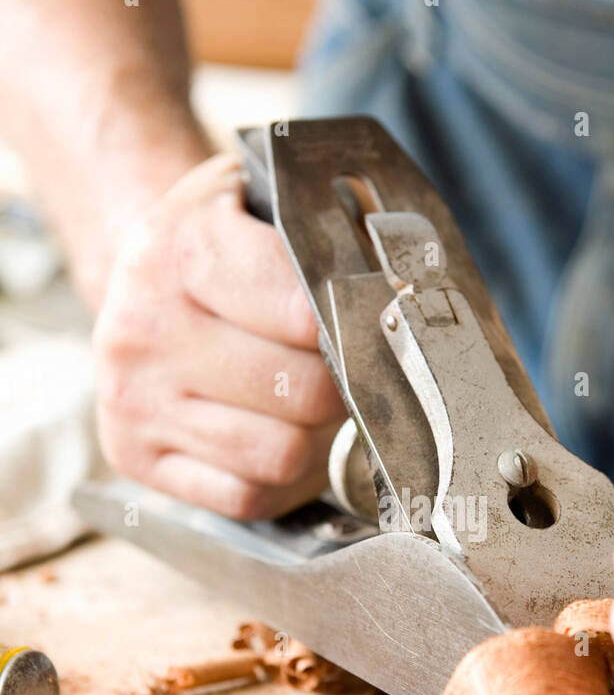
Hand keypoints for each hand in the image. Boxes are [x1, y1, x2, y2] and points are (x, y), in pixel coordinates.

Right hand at [93, 154, 343, 518]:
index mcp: (179, 251)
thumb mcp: (260, 198)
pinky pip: (246, 496)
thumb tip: (399, 291)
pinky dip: (279, 479)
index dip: (353, 328)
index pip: (303, 314)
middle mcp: (144, 328)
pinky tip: (274, 436)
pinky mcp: (136, 455)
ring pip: (280, 455)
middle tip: (346, 370)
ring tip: (308, 404)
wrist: (136, 276)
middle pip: (303, 393)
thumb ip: (324, 230)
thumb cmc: (218, 241)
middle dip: (342, 388)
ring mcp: (135, 399)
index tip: (371, 325)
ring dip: (315, 439)